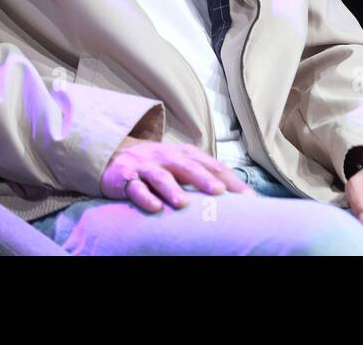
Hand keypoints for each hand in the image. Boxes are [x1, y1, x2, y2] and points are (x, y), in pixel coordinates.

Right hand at [100, 135, 251, 211]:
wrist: (115, 154)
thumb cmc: (156, 164)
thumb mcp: (180, 164)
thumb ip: (203, 175)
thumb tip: (234, 195)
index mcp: (185, 154)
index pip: (211, 165)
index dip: (230, 179)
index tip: (247, 196)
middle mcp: (167, 157)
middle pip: (189, 167)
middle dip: (205, 180)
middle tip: (220, 193)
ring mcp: (146, 167)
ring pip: (161, 177)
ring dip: (173, 189)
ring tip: (184, 204)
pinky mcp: (127, 178)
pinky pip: (136, 189)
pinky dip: (146, 197)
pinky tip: (155, 208)